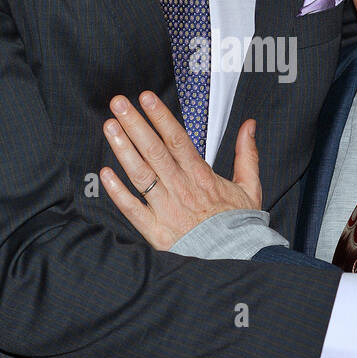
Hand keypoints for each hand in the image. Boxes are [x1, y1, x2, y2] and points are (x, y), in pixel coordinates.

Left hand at [100, 91, 259, 248]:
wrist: (236, 260)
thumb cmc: (239, 225)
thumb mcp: (250, 187)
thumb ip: (247, 154)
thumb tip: (249, 126)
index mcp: (202, 177)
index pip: (177, 140)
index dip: (161, 117)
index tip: (146, 98)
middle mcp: (182, 189)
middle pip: (155, 151)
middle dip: (136, 125)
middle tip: (119, 103)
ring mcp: (167, 210)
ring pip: (141, 175)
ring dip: (124, 149)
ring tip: (110, 127)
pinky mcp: (156, 232)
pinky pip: (133, 209)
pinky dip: (118, 192)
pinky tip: (105, 173)